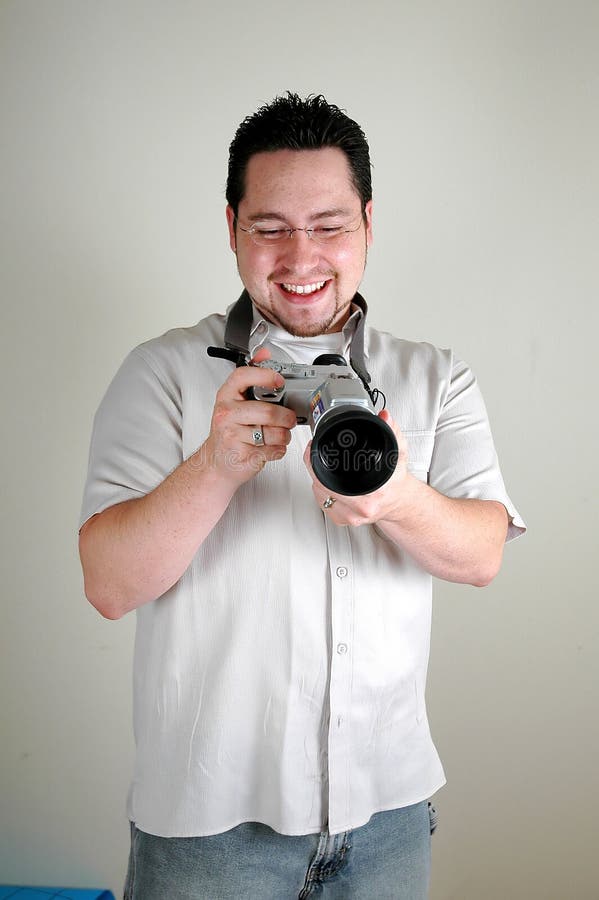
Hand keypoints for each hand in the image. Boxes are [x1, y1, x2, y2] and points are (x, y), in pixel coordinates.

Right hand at [201, 348, 296, 487]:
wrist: (217, 461)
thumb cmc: (229, 430)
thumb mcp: (236, 400)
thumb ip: (252, 376)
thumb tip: (264, 353)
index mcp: (226, 396)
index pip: (242, 376)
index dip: (264, 376)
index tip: (279, 381)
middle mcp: (227, 414)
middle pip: (267, 411)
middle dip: (286, 416)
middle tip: (289, 418)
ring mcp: (233, 436)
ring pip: (274, 433)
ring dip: (284, 435)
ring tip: (279, 434)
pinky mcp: (243, 455)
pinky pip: (273, 450)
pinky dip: (279, 449)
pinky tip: (271, 447)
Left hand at [303, 409, 409, 525]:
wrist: (400, 501)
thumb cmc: (397, 481)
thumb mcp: (398, 452)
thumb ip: (392, 431)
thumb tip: (384, 417)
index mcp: (373, 494)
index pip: (331, 477)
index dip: (315, 460)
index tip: (312, 448)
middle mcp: (361, 509)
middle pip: (320, 485)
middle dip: (315, 467)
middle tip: (314, 452)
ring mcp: (351, 517)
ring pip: (319, 495)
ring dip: (317, 480)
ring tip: (321, 466)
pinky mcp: (343, 521)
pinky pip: (323, 504)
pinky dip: (321, 492)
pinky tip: (326, 483)